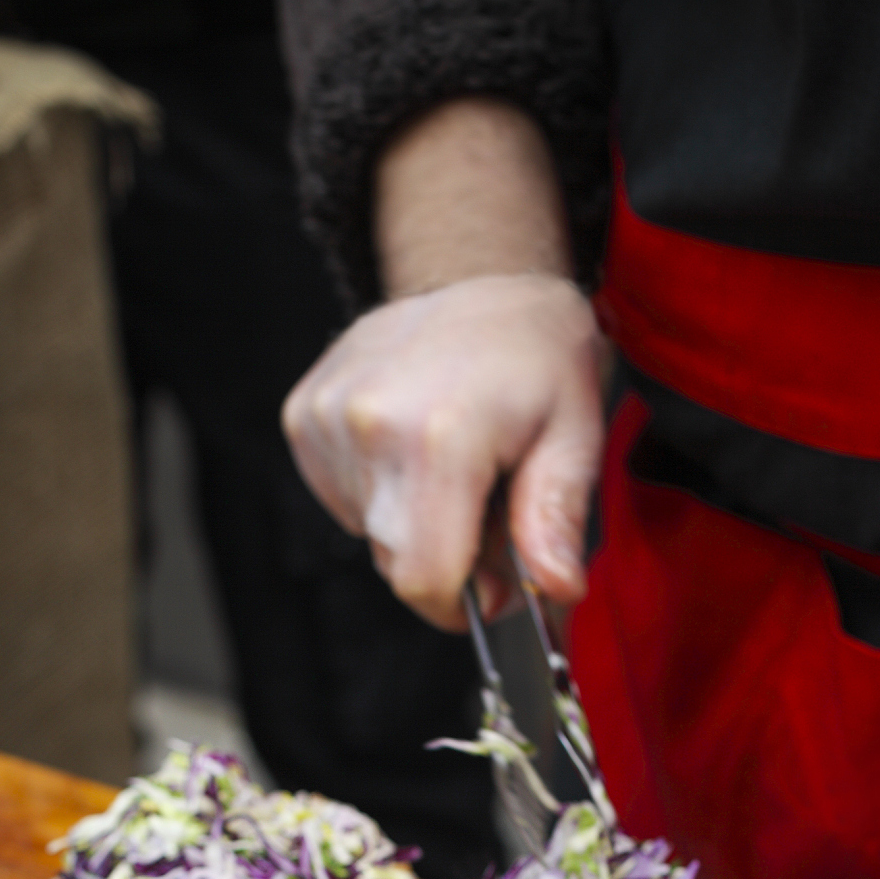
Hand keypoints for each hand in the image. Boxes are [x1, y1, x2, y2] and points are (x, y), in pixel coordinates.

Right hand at [282, 273, 604, 628]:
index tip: (490, 589)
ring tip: (452, 462)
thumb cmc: (536, 356)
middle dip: (445, 559)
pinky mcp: (305, 414)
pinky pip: (342, 498)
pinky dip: (380, 492)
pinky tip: (411, 446)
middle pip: (396, 562)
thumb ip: (557, 520)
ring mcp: (328, 416)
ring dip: (413, 521)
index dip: (459, 604)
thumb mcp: (575, 434)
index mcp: (441, 434)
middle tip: (487, 506)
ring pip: (369, 533)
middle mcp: (371, 422)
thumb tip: (555, 590)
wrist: (480, 274)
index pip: (423, 578)